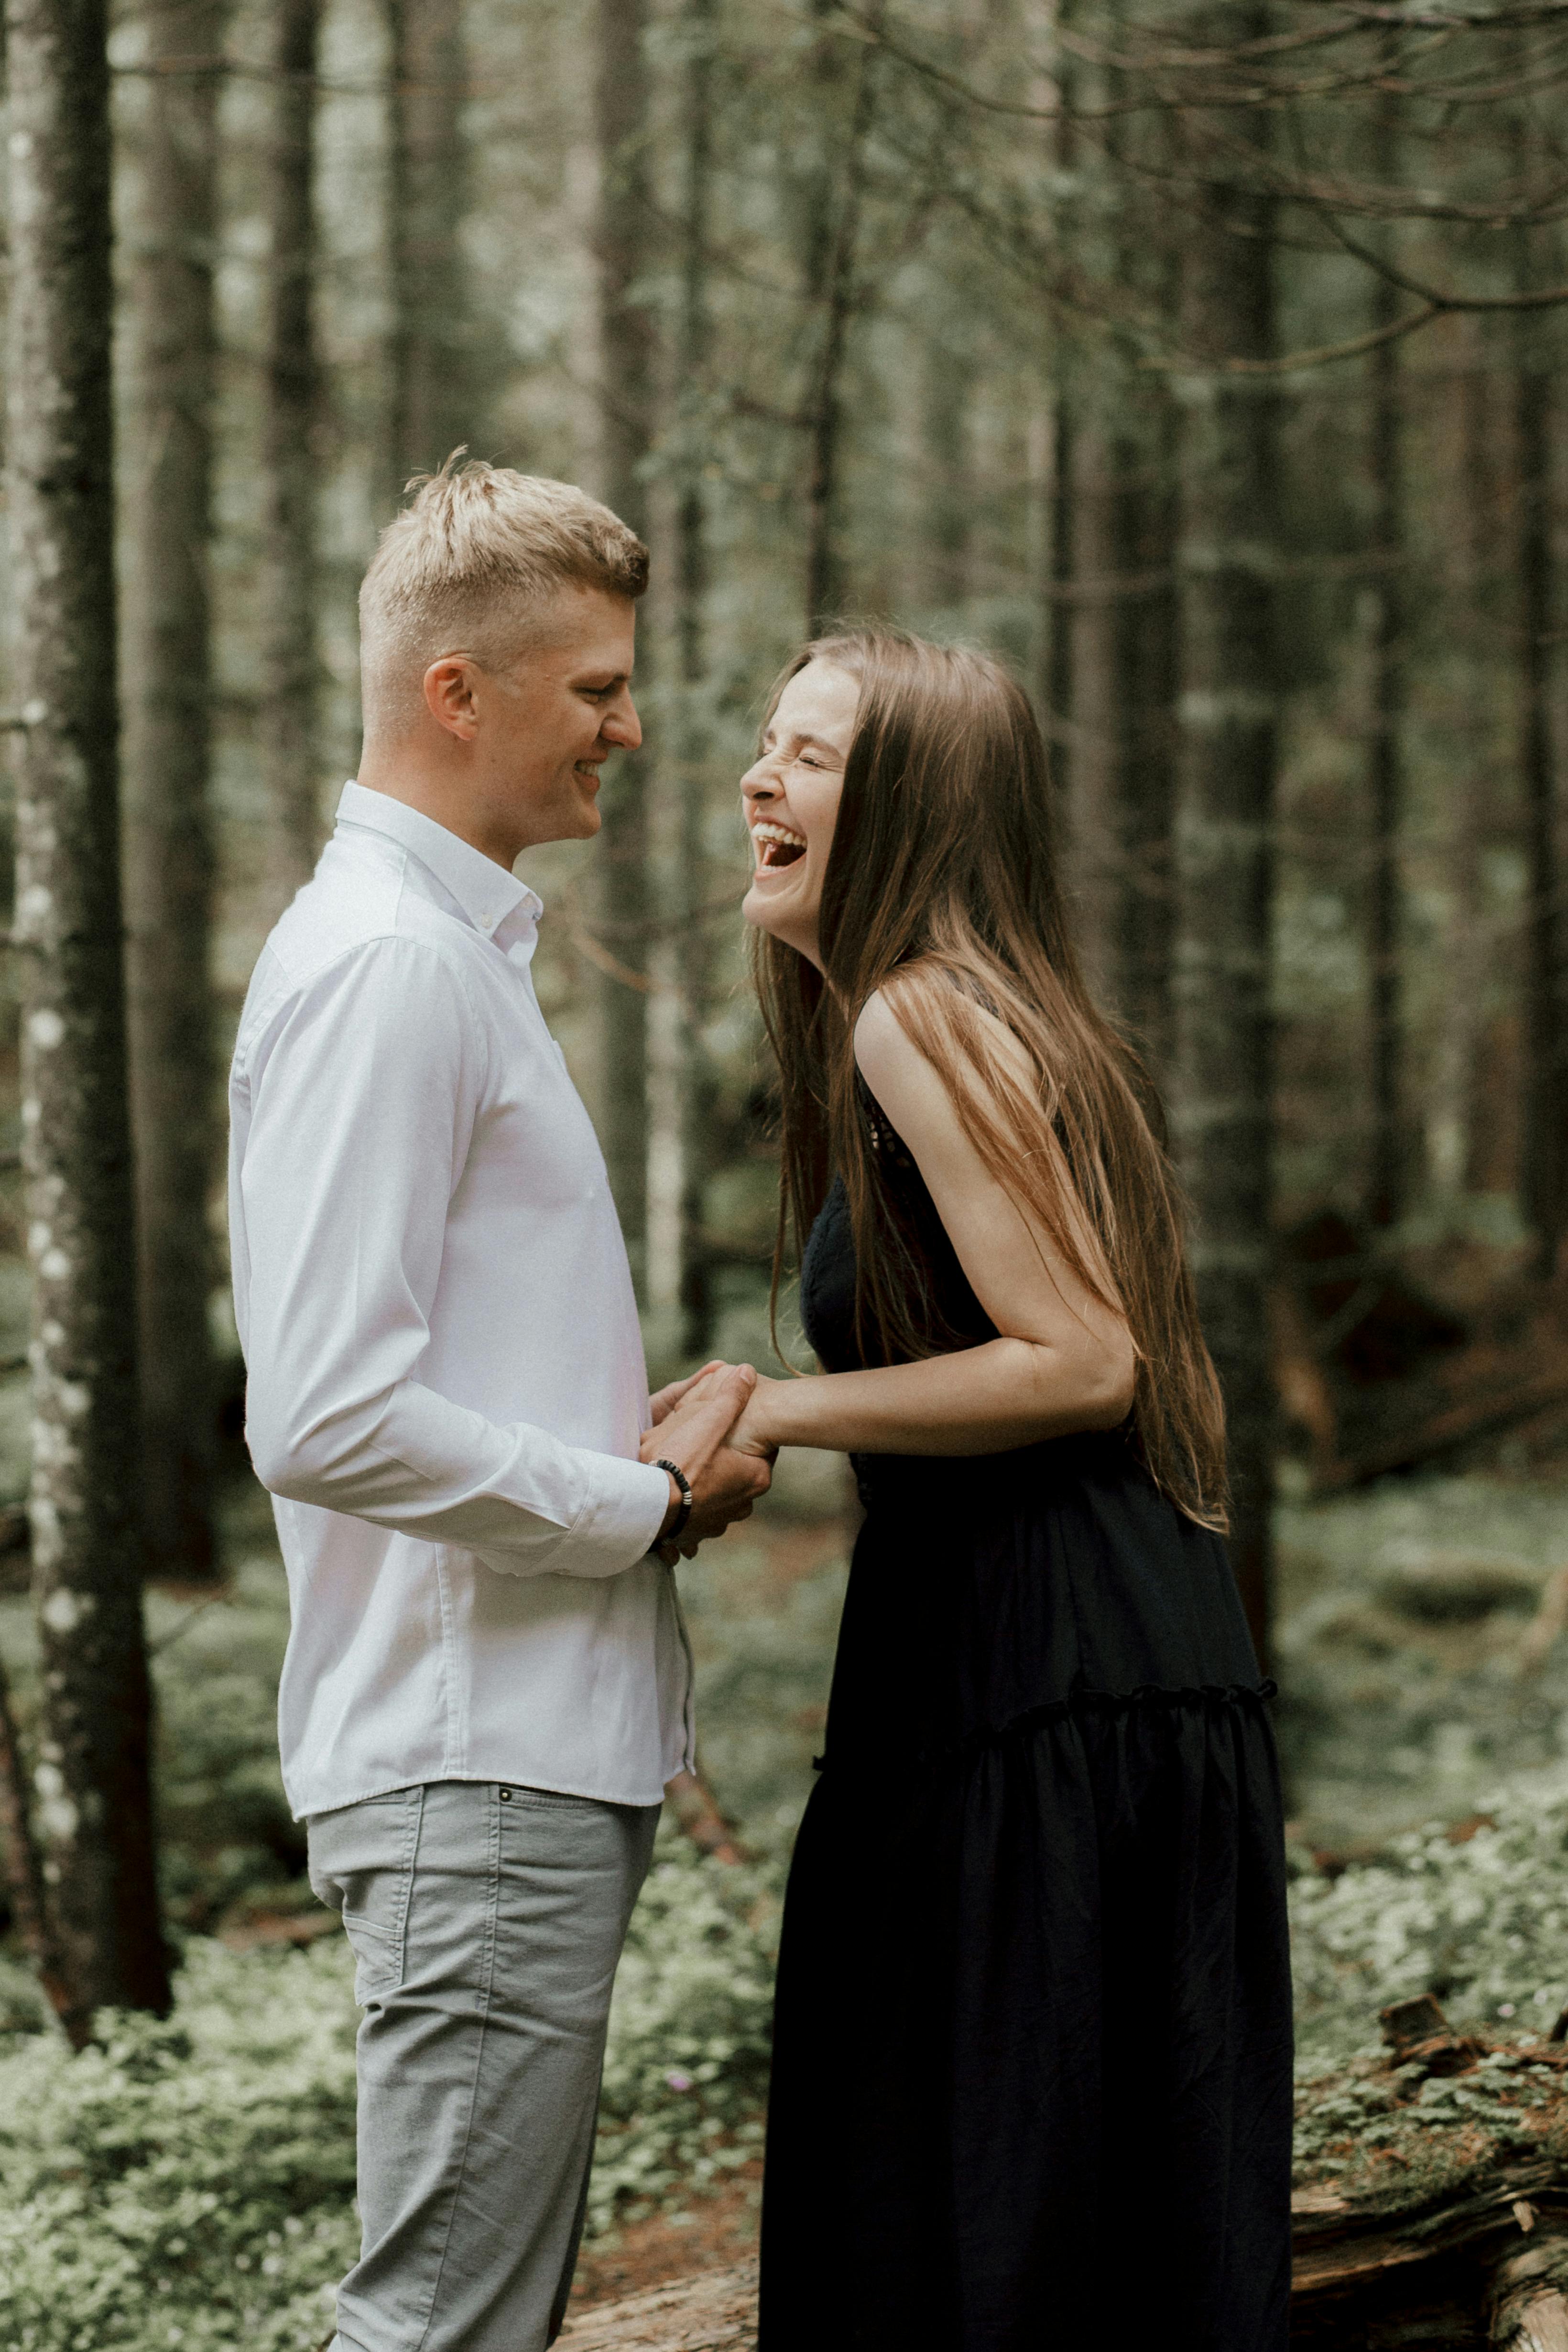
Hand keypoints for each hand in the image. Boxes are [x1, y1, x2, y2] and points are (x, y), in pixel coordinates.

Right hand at [640, 1364, 772, 1560]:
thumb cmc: (680, 1463)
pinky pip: (696, 1513)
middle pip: (737, 1471)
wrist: (646, 1508)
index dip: (743, 1434)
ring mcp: (720, 1523)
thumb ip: (731, 1396)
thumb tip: (749, 1372)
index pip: (761, 1449)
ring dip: (704, 1482)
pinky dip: (688, 1503)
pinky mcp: (696, 1535)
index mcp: (756, 1477)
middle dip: (721, 1459)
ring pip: (716, 1493)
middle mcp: (744, 1504)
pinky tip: (673, 1491)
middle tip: (699, 1443)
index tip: (724, 1427)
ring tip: (683, 1466)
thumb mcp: (708, 1420)